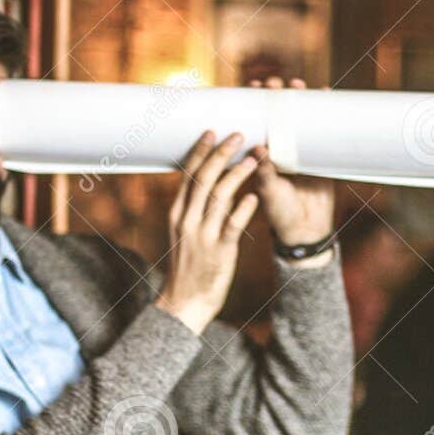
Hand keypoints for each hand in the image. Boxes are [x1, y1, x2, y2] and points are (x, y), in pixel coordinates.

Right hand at [156, 131, 259, 333]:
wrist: (184, 302)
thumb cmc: (189, 266)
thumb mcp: (187, 233)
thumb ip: (200, 208)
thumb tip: (216, 182)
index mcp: (178, 213)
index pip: (188, 176)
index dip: (200, 152)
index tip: (211, 131)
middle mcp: (188, 221)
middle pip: (204, 180)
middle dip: (221, 155)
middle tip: (238, 135)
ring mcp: (203, 237)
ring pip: (219, 199)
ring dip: (237, 176)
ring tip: (254, 159)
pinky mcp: (219, 253)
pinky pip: (232, 227)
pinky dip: (243, 210)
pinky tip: (254, 196)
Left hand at [248, 78, 335, 249]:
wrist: (307, 230)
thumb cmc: (280, 212)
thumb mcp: (269, 192)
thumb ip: (265, 173)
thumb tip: (258, 148)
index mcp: (260, 152)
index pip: (255, 119)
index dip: (253, 101)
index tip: (251, 87)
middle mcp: (279, 146)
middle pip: (277, 111)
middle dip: (276, 94)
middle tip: (274, 83)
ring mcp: (300, 148)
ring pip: (299, 115)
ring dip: (299, 97)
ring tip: (298, 84)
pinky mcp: (319, 153)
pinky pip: (323, 128)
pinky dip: (325, 111)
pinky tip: (325, 94)